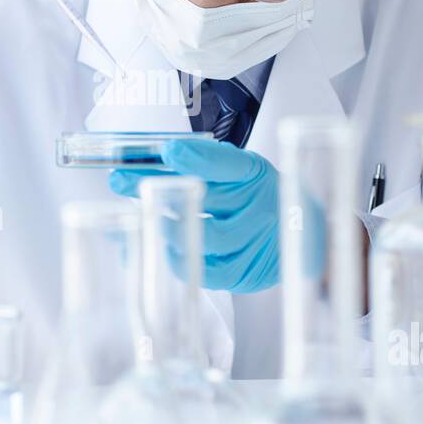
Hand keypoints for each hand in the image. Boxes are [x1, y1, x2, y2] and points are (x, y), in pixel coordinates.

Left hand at [109, 139, 280, 293]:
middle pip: (206, 199)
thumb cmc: (257, 198)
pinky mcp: (247, 272)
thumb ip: (204, 164)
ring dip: (166, 228)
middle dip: (158, 188)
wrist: (301, 237)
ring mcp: (256, 242)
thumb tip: (158, 158)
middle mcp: (260, 206)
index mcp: (255, 174)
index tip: (168, 151)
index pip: (229, 164)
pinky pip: (207, 271)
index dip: (198, 158)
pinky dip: (178, 260)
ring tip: (141, 218)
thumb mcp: (238, 171)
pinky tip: (161, 248)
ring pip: (207, 237)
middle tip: (121, 181)